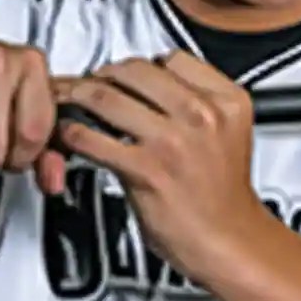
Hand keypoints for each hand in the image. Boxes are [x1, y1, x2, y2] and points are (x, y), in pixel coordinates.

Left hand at [54, 52, 263, 275]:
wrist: (230, 242)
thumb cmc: (223, 199)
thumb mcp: (229, 134)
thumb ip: (200, 106)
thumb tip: (153, 88)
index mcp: (228, 101)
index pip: (174, 58)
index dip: (144, 64)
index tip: (128, 73)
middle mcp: (203, 115)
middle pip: (137, 70)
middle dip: (105, 74)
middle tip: (91, 82)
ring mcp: (174, 141)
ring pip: (108, 97)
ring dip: (79, 96)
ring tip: (70, 101)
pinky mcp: (147, 169)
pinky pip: (93, 139)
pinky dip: (72, 133)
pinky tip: (70, 136)